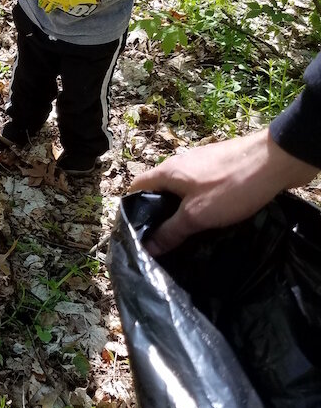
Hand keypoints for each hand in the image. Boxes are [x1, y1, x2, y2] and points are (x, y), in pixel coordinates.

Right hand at [130, 130, 318, 256]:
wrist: (276, 160)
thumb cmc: (230, 186)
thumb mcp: (196, 214)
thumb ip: (171, 231)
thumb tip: (147, 247)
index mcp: (167, 172)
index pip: (136, 187)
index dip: (132, 209)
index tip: (137, 232)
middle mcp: (180, 163)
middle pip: (159, 189)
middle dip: (159, 213)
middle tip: (164, 239)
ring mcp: (202, 163)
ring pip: (181, 189)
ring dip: (181, 208)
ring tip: (188, 233)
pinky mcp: (221, 166)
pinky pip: (201, 187)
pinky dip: (200, 202)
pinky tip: (212, 218)